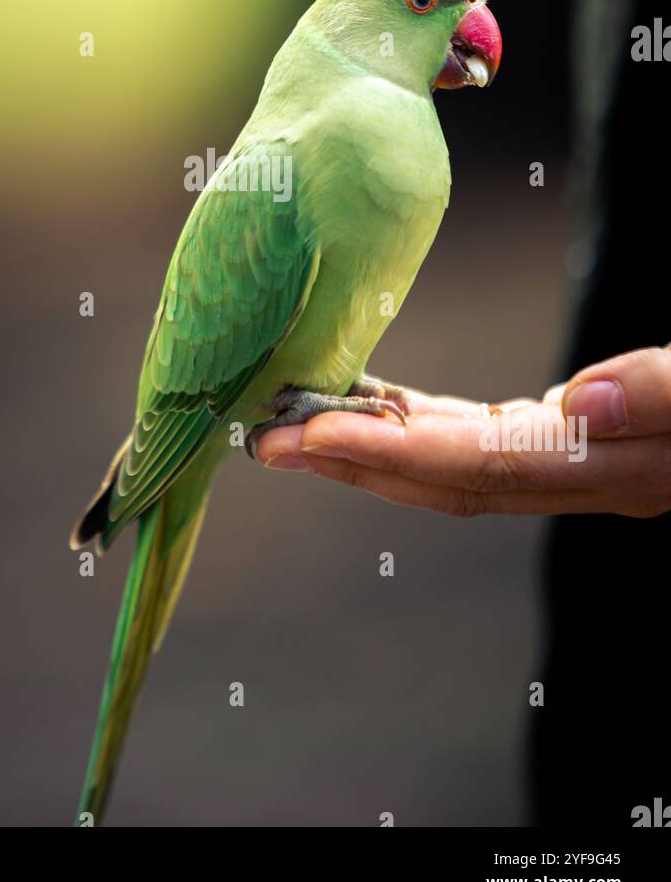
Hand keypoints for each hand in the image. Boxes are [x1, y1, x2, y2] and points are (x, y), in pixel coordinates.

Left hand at [256, 345, 670, 517]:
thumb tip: (586, 402)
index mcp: (621, 466)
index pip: (474, 468)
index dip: (380, 456)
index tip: (295, 435)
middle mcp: (590, 474)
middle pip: (444, 480)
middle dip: (349, 461)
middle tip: (260, 432)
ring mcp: (582, 461)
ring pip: (455, 464)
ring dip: (373, 445)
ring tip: (298, 415)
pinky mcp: (580, 437)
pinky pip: (482, 438)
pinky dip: (421, 424)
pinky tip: (382, 400)